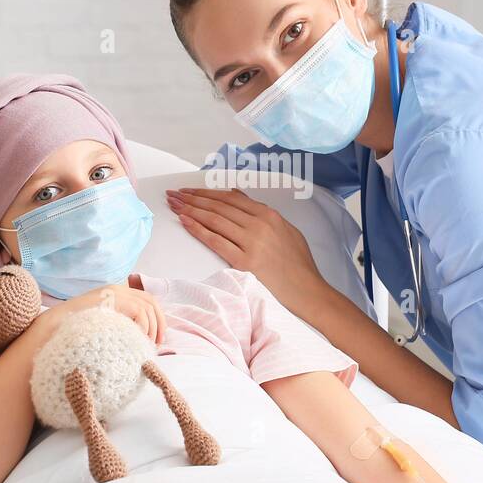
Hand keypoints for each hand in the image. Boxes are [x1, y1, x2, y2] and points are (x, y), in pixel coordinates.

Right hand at [53, 282, 165, 344]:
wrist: (55, 327)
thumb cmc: (76, 331)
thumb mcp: (103, 325)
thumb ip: (119, 325)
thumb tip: (140, 340)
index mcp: (116, 293)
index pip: (146, 300)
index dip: (157, 318)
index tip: (157, 338)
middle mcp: (118, 289)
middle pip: (151, 301)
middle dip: (158, 323)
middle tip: (157, 343)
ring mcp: (116, 292)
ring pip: (147, 307)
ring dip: (151, 328)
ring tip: (146, 344)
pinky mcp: (114, 298)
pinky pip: (139, 312)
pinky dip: (142, 326)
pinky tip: (136, 338)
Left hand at [165, 187, 327, 316]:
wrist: (308, 291)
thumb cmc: (298, 265)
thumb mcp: (285, 230)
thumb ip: (262, 213)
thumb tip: (237, 195)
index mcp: (269, 215)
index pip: (231, 198)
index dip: (207, 192)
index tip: (190, 190)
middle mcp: (259, 224)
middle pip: (219, 206)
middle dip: (193, 198)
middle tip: (174, 194)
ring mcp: (252, 242)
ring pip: (214, 219)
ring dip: (190, 209)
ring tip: (174, 205)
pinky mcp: (245, 262)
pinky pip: (215, 241)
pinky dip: (198, 229)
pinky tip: (184, 221)